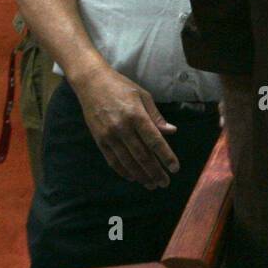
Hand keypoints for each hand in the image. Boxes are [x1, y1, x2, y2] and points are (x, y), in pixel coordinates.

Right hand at [70, 64, 178, 188]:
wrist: (91, 82)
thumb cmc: (120, 86)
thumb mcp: (143, 95)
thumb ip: (156, 116)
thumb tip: (171, 132)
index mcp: (136, 115)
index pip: (155, 141)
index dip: (166, 156)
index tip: (175, 168)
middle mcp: (122, 127)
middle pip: (142, 156)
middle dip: (155, 171)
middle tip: (165, 183)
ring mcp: (109, 135)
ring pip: (128, 161)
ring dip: (141, 175)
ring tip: (151, 184)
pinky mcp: (99, 139)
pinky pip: (112, 160)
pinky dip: (123, 171)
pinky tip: (133, 177)